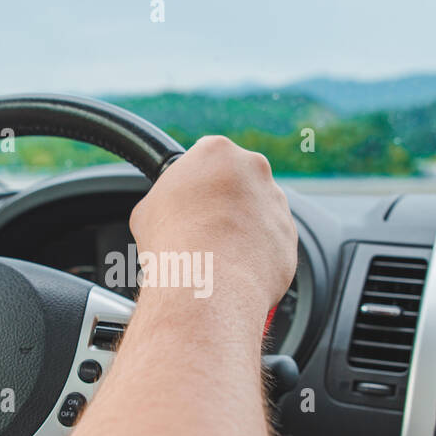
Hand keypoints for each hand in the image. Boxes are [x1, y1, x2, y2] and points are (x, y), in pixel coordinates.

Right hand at [129, 135, 295, 322]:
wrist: (205, 284)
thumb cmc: (172, 243)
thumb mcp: (148, 210)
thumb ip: (167, 199)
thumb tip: (166, 211)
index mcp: (217, 152)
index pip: (207, 158)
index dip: (195, 184)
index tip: (189, 202)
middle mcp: (254, 169)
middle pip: (237, 182)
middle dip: (223, 204)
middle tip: (201, 229)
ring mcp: (276, 202)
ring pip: (257, 212)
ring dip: (242, 229)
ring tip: (217, 255)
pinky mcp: (288, 236)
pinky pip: (271, 242)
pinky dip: (256, 254)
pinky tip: (233, 269)